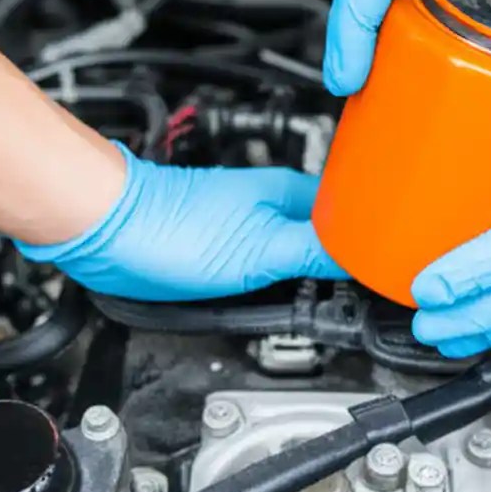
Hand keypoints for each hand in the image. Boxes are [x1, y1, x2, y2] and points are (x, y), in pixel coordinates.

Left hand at [14, 144, 345, 300]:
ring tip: (326, 298)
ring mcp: (249, 224)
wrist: (106, 230)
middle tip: (359, 293)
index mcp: (292, 193)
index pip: (352, 214)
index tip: (384, 268)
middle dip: (343, 262)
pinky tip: (279, 296)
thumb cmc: (170, 231)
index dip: (370, 242)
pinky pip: (266, 263)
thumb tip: (363, 257)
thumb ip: (315, 253)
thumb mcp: (261, 252)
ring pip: (297, 250)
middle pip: (327, 235)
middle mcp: (274, 204)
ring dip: (310, 274)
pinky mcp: (225, 244)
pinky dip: (278, 281)